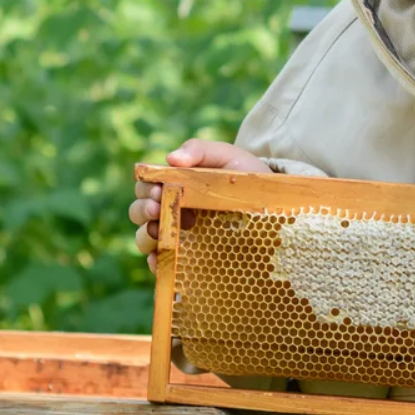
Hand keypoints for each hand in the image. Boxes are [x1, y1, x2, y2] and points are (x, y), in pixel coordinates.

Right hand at [129, 139, 270, 272]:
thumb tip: (170, 158)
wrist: (275, 204)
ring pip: (145, 237)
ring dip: (145, 234)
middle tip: (156, 207)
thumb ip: (200, 150)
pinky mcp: (189, 257)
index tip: (157, 189)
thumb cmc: (248, 177)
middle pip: (139, 211)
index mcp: (175, 185)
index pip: (146, 186)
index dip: (145, 188)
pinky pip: (162, 264)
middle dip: (142, 209)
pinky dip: (155, 262)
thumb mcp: (228, 157)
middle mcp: (171, 211)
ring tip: (158, 230)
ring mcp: (179, 235)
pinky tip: (161, 257)